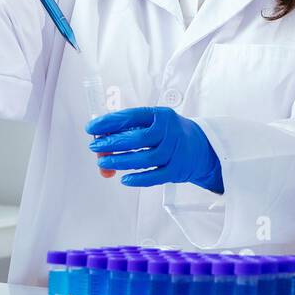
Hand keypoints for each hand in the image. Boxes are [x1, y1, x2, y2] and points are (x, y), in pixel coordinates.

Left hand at [86, 107, 223, 192]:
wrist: (202, 146)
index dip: (109, 122)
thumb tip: (102, 139)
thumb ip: (132, 129)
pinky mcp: (177, 169)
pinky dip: (138, 179)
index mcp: (161, 115)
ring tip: (103, 163)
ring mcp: (174, 151)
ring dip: (120, 161)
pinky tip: (124, 179)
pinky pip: (155, 176)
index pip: (131, 116)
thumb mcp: (155, 123)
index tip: (92, 127)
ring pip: (144, 159)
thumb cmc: (171, 133)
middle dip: (112, 143)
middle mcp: (169, 132)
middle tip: (95, 146)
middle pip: (137, 138)